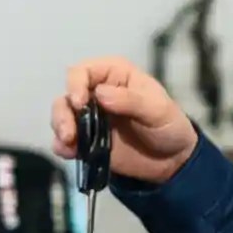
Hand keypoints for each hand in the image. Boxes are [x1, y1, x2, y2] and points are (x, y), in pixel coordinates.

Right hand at [51, 56, 197, 183]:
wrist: (173, 161)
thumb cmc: (169, 125)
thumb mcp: (157, 110)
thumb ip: (131, 100)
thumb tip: (100, 93)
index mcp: (114, 75)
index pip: (83, 71)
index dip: (76, 84)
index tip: (79, 102)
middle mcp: (96, 93)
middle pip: (67, 95)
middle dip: (62, 112)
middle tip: (69, 133)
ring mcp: (89, 119)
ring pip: (61, 117)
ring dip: (60, 128)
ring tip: (68, 144)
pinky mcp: (86, 141)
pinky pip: (65, 141)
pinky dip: (62, 147)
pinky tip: (70, 154)